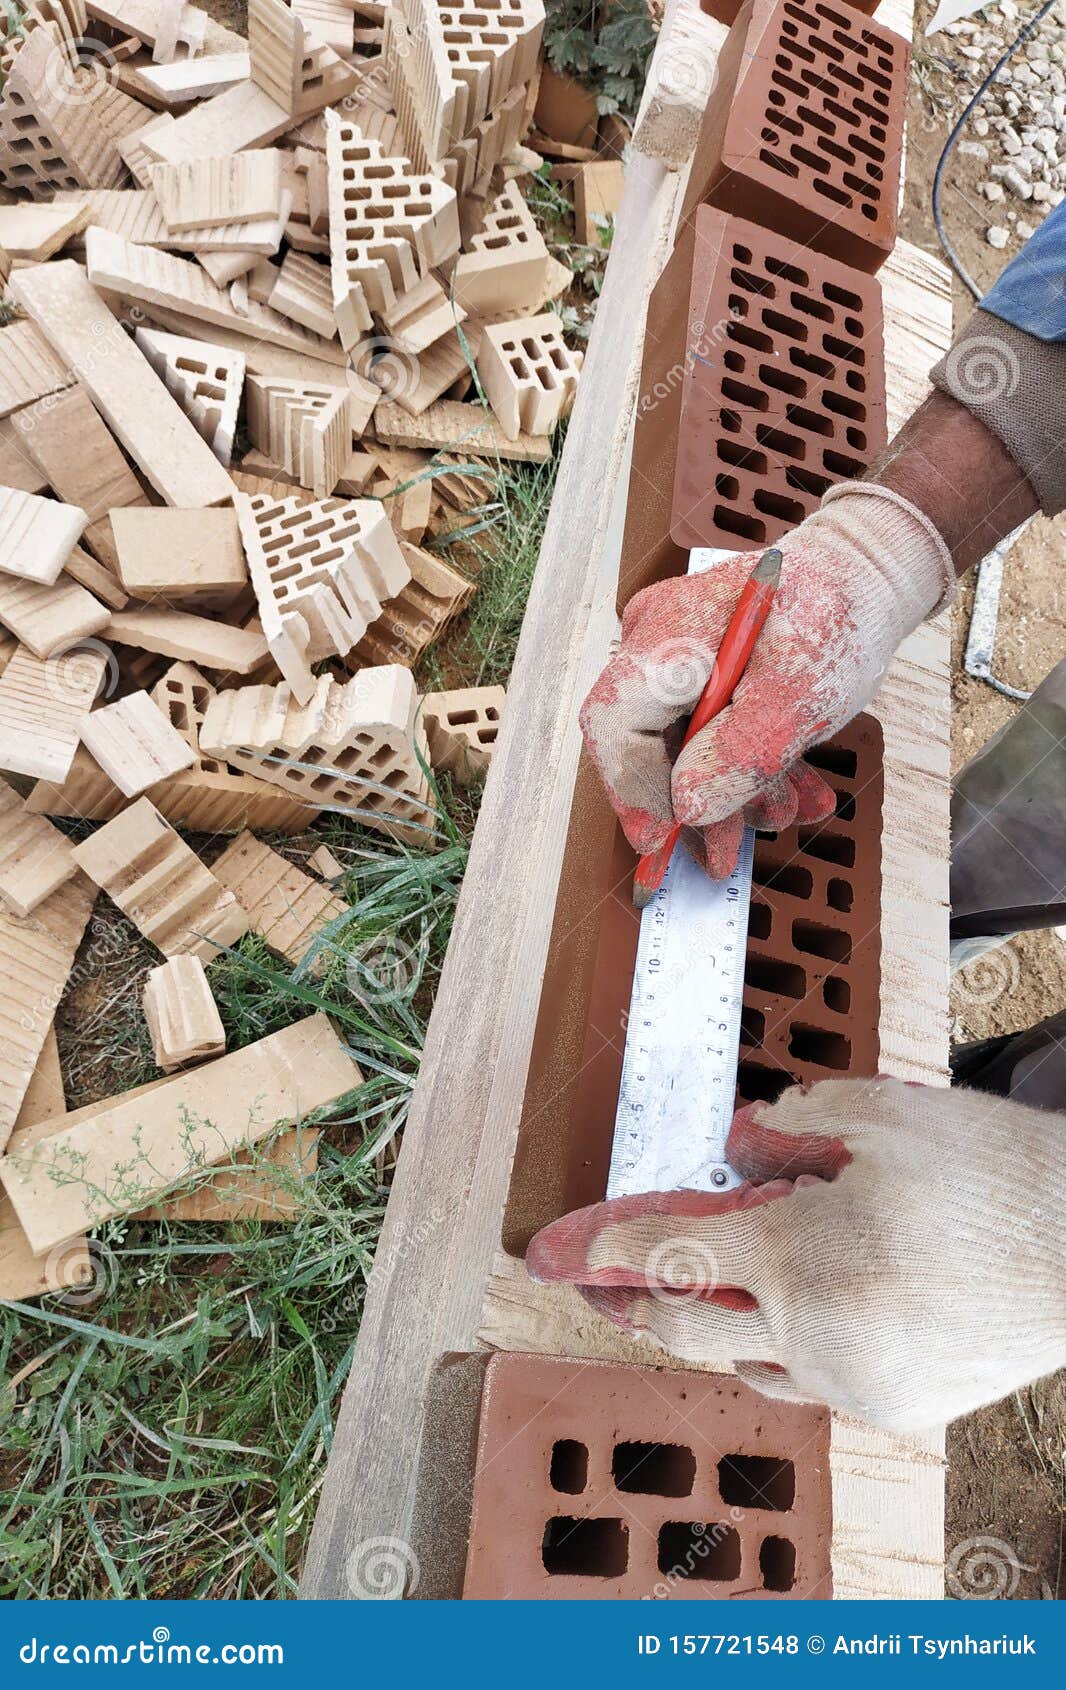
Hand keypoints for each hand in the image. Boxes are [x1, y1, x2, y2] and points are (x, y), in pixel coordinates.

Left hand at [526, 1077, 1065, 1431]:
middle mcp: (813, 1333)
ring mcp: (855, 1384)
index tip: (573, 1250)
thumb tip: (740, 1140)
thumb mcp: (883, 1115)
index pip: (675, 1252)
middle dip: (634, 1305)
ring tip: (712, 1290)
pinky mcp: (896, 1410)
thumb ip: (794, 1121)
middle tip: (605, 1287)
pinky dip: (794, 1343)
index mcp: (800, 1255)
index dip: (613, 1246)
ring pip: (751, 1361)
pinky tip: (811, 1307)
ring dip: (719, 1325)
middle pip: (686, 1327)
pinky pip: (814, 1380)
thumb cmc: (992, 1175)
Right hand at [581, 485, 952, 877]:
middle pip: (647, 744)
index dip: (631, 790)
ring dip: (732, 792)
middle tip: (728, 853)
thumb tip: (687, 808)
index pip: (614, 721)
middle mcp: (656, 644)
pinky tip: (791, 789)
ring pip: (680, 747)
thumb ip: (742, 753)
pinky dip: (746, 767)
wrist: (863, 575)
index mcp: (669, 636)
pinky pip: (705, 732)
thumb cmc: (832, 618)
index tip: (661, 841)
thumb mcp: (800, 696)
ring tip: (788, 808)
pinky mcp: (698, 676)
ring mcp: (674, 660)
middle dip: (695, 805)